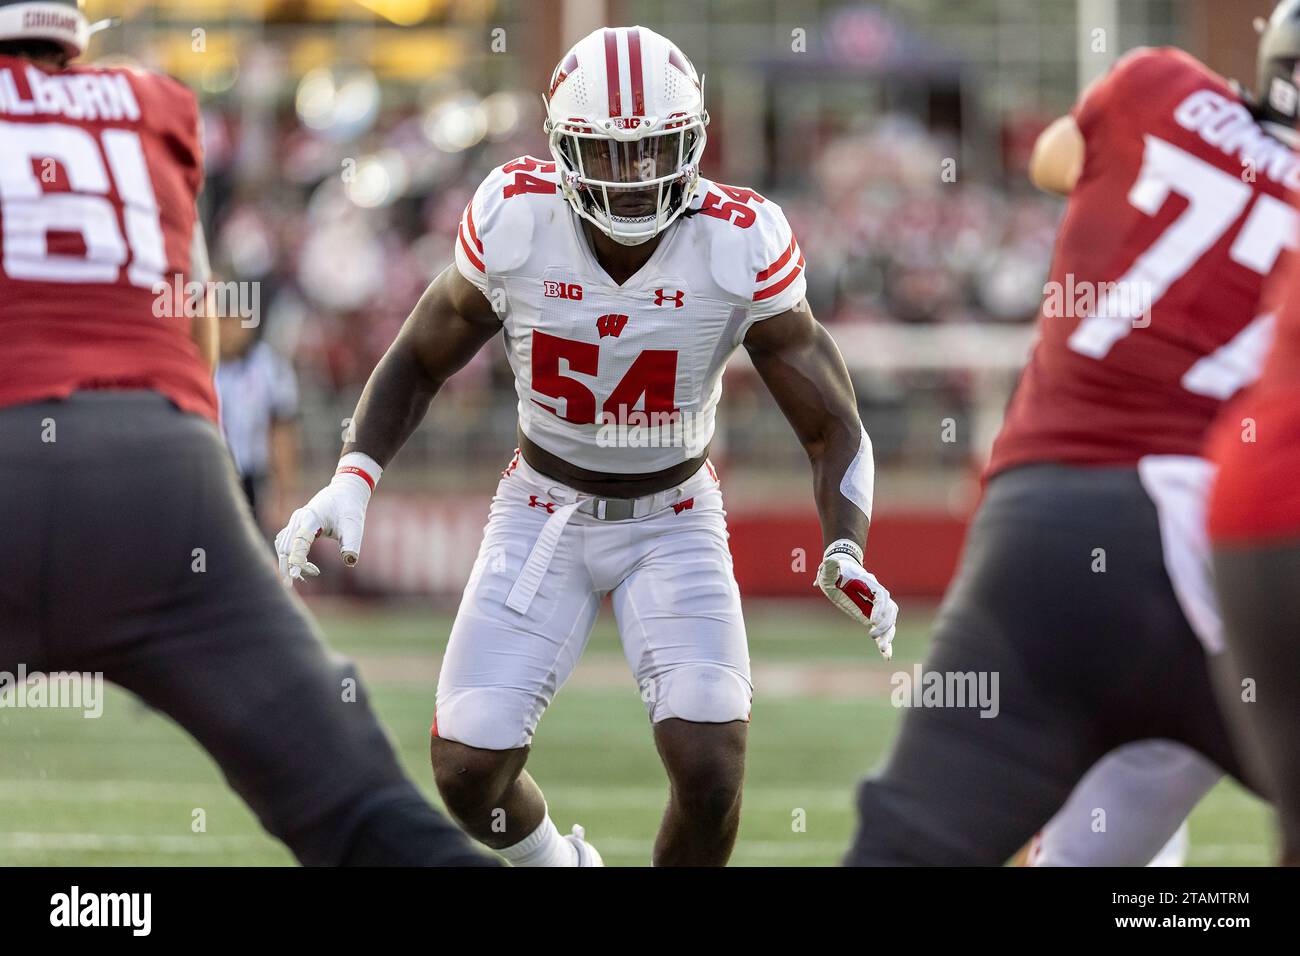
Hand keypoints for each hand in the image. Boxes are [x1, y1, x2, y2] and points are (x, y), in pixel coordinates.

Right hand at [274, 454, 379, 585]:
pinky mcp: (296, 525)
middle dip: (290, 566)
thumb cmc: (350, 508)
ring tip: (312, 573)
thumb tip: (350, 560)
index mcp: (311, 518)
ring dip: (290, 562)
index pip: (298, 542)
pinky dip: (290, 556)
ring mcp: (295, 521)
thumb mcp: (354, 526)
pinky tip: (304, 567)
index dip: (295, 560)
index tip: (293, 576)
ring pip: (283, 546)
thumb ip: (351, 543)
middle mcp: (298, 519)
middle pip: (286, 547)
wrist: (346, 491)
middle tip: (295, 583)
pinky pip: (286, 543)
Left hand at [815, 539, 898, 658]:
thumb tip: (830, 561)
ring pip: (889, 622)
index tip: (873, 620)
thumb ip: (830, 567)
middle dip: (885, 625)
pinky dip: (886, 642)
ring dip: (888, 635)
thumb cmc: (834, 571)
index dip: (880, 608)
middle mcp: (876, 596)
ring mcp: (875, 608)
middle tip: (873, 637)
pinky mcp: (871, 617)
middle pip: (890, 611)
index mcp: (869, 584)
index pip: (882, 597)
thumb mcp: (829, 570)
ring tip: (883, 650)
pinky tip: (886, 656)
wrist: (838, 572)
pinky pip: (882, 630)